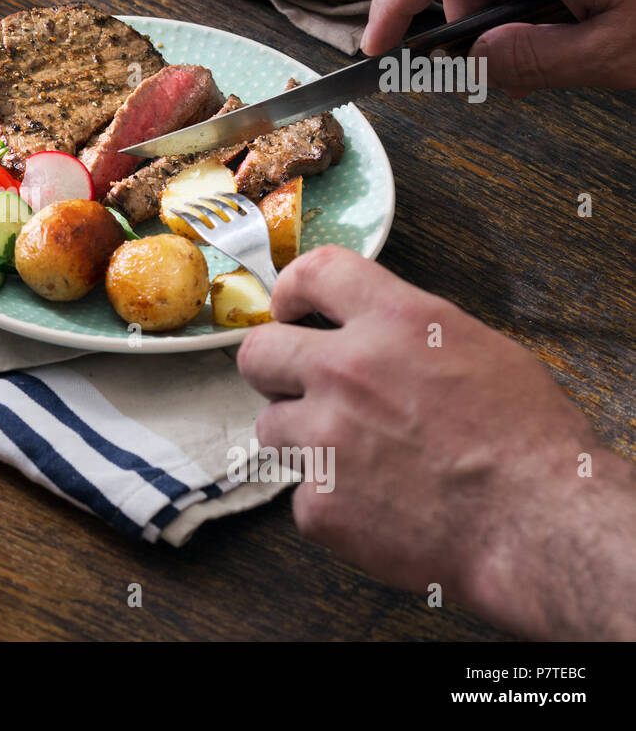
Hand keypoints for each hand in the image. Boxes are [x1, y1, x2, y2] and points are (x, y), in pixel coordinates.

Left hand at [236, 245, 635, 638]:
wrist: (539, 526)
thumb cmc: (530, 442)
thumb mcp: (482, 352)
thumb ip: (413, 335)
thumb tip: (381, 336)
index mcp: (394, 322)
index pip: (317, 272)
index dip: (293, 288)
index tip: (288, 307)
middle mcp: (345, 371)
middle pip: (258, 352)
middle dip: (272, 370)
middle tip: (296, 389)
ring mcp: (323, 438)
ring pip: (273, 427)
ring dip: (305, 441)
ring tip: (362, 461)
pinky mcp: (319, 502)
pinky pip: (305, 493)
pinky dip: (334, 503)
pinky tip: (381, 510)